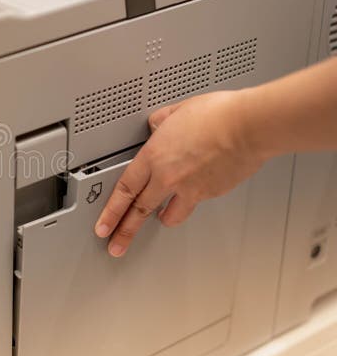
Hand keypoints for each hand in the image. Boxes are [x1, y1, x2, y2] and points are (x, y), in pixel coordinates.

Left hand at [94, 90, 264, 256]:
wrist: (250, 126)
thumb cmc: (218, 115)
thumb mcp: (177, 110)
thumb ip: (161, 121)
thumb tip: (157, 125)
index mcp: (154, 157)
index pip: (124, 190)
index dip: (111, 211)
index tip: (103, 225)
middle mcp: (169, 177)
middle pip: (139, 211)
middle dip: (124, 231)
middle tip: (116, 245)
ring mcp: (191, 189)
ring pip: (169, 214)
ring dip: (162, 218)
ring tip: (158, 219)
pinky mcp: (212, 193)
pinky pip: (196, 202)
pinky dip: (192, 200)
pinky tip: (194, 193)